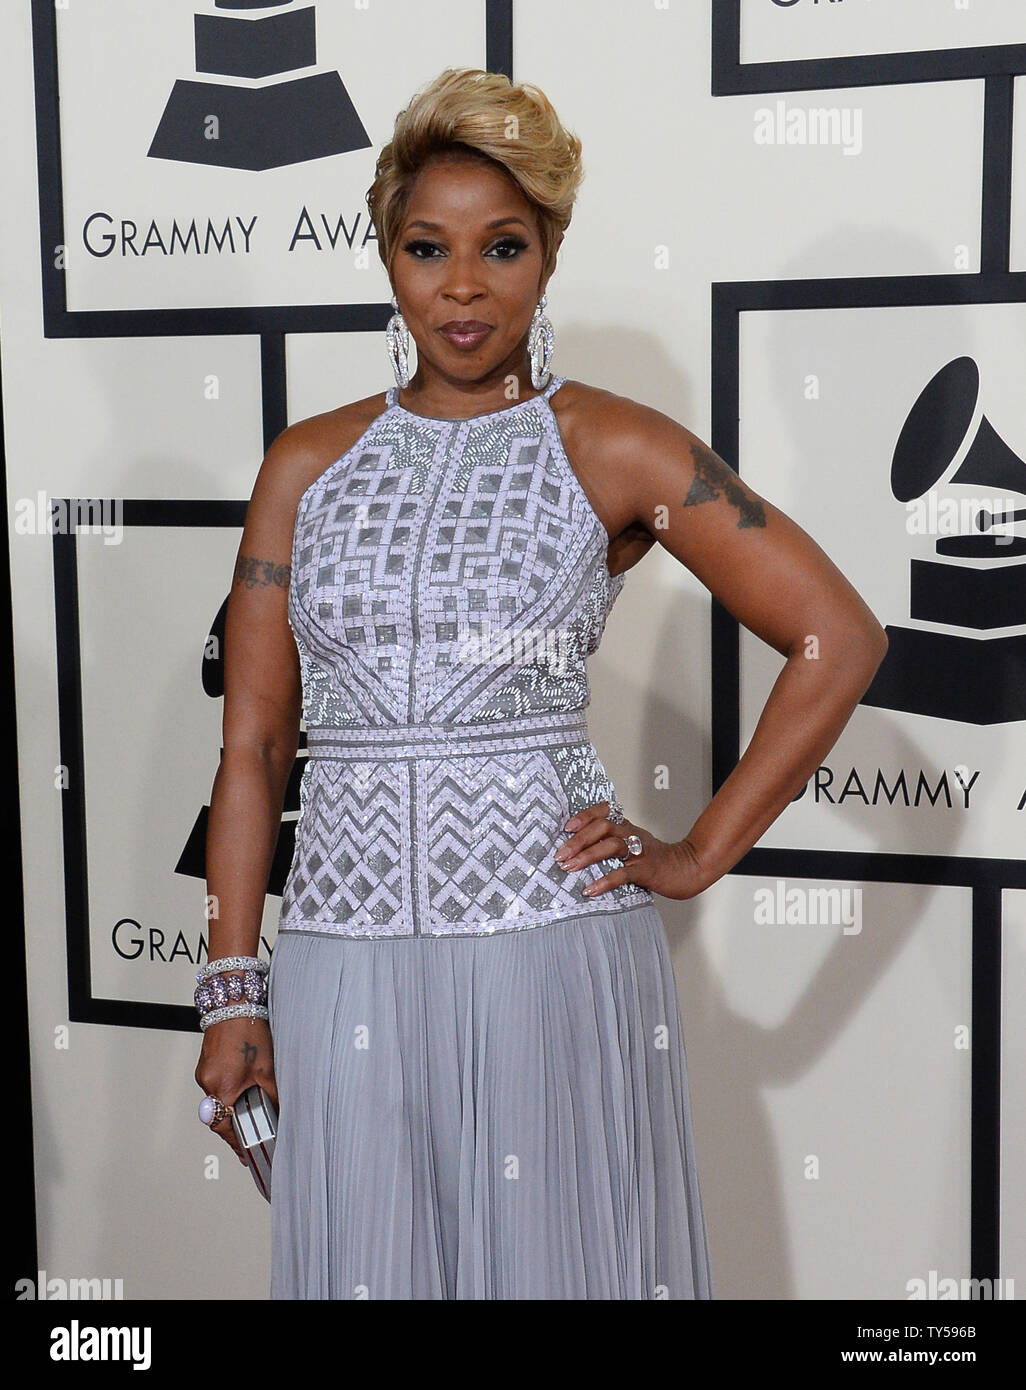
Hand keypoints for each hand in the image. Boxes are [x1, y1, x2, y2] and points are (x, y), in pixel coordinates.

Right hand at [194, 1016, 278, 1167]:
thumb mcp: (267, 1068)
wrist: (234, 1003)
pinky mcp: (207, 1063)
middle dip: (236, 1127)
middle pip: (220, 1117)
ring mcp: (205, 1072)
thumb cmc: (249, 1030)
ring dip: (233, 1106)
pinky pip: (216, 1085)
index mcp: (221, 1087)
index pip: (225, 1128)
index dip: (237, 1144)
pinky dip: (229, 1090)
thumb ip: (271, 1095)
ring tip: (251, 1108)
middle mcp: (208, 1082)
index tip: (246, 1156)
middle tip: (251, 1137)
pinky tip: (244, 1084)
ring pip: (218, 1100)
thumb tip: (278, 1113)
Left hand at [554, 801, 709, 901]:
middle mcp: (632, 835)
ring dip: (587, 856)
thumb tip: (580, 854)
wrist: (688, 868)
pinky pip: (623, 873)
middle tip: (560, 855)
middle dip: (577, 840)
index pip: (604, 812)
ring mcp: (640, 852)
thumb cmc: (658, 861)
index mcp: (627, 828)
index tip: (567, 827)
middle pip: (602, 827)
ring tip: (569, 868)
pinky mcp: (646, 870)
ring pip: (610, 846)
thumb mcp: (634, 845)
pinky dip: (605, 881)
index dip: (584, 816)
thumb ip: (612, 845)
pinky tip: (591, 889)